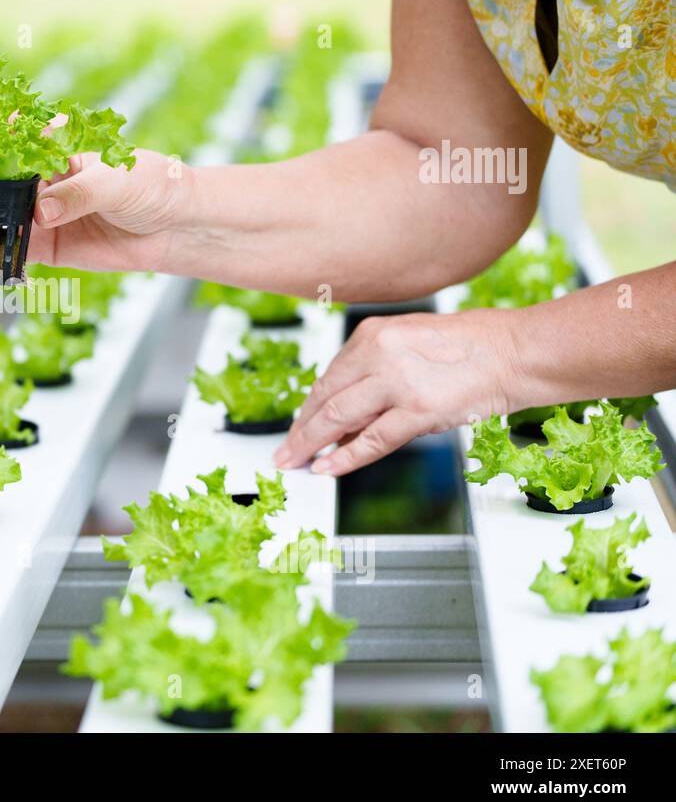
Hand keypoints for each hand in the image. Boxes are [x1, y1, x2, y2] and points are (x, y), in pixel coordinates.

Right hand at [0, 149, 191, 271]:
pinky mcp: (51, 246)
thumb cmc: (151, 186)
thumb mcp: (116, 183)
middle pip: (2, 181)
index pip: (18, 139)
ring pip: (4, 217)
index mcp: (60, 150)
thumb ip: (78, 195)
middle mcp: (46, 181)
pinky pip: (19, 250)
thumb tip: (41, 212)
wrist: (175, 227)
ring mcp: (46, 214)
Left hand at [274, 310, 521, 476]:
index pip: (329, 376)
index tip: (299, 425)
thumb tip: (344, 416)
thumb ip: (375, 373)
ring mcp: (397, 382)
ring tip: (294, 462)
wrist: (516, 351)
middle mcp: (378, 354)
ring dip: (310, 444)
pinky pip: (371, 441)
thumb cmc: (473, 347)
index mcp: (373, 333)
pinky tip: (326, 468)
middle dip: (301, 429)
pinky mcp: (417, 410)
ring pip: (337, 418)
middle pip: (325, 397)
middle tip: (284, 450)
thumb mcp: (410, 345)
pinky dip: (344, 458)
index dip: (309, 407)